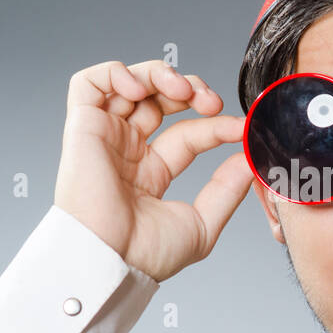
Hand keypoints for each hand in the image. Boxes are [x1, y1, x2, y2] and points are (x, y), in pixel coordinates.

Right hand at [53, 60, 252, 282]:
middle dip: (190, 89)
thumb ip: (227, 189)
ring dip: (161, 75)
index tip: (241, 128)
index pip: (189, 133)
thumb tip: (250, 159)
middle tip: (211, 102)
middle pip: (159, 100)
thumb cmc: (147, 255)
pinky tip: (141, 88)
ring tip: (182, 91)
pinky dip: (116, 73)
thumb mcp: (203, 223)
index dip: (216, 125)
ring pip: (130, 83)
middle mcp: (127, 150)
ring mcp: (105, 137)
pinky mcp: (82, 126)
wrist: (111, 260)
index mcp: (151, 172)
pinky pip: (89, 83)